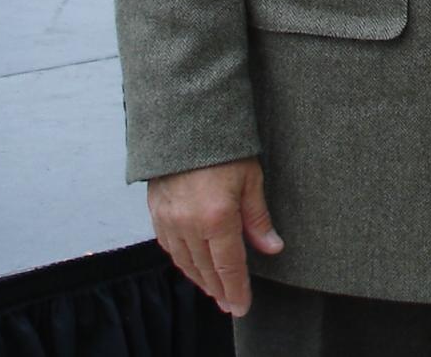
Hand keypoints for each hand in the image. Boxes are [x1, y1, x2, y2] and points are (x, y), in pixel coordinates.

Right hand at [146, 157, 283, 317]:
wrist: (185, 123)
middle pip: (206, 270)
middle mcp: (189, 225)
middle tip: (231, 305)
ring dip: (201, 280)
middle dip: (220, 291)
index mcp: (217, 218)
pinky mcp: (156, 214)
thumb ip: (258, 218)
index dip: (236, 289)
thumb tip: (273, 247)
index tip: (242, 306)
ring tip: (215, 291)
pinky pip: (170, 249)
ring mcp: (169, 221)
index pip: (228, 266)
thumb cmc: (224, 148)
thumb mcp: (251, 179)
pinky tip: (193, 267)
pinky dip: (183, 263)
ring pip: (186, 263)